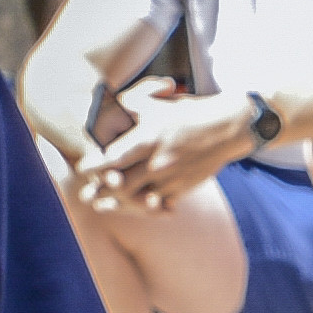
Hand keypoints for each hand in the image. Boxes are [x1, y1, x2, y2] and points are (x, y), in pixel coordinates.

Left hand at [97, 88, 253, 210]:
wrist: (227, 128)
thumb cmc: (189, 112)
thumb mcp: (159, 104)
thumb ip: (133, 104)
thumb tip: (111, 104)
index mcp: (148, 138)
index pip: (113, 158)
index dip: (95, 165)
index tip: (84, 168)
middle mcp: (157, 161)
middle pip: (120, 184)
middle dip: (101, 191)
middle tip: (87, 195)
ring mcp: (171, 178)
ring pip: (138, 200)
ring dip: (119, 205)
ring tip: (104, 206)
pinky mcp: (183, 188)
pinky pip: (160, 204)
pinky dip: (147, 208)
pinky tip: (137, 208)